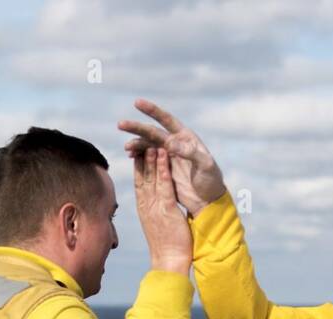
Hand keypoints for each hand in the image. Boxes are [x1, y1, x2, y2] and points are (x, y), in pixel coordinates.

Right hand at [119, 98, 226, 215]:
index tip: (137, 103)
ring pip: (147, 146)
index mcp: (186, 137)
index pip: (167, 120)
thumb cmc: (211, 180)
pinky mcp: (162, 169)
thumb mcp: (205, 165)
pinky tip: (131, 156)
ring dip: (136, 145)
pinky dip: (138, 157)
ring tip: (127, 148)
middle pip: (152, 132)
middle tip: (121, 124)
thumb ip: (189, 152)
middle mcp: (175, 143)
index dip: (152, 111)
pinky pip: (147, 160)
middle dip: (137, 128)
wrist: (208, 200)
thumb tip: (169, 142)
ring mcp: (167, 156)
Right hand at [133, 146, 191, 274]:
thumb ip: (154, 214)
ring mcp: (155, 207)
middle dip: (140, 157)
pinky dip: (163, 169)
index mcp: (144, 209)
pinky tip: (163, 155)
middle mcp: (147, 206)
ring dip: (151, 158)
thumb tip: (153, 209)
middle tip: (139, 140)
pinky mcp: (167, 210)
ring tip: (151, 141)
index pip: (139, 183)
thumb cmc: (165, 247)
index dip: (138, 167)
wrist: (169, 262)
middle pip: (141, 176)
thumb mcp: (156, 226)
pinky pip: (164, 185)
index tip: (137, 152)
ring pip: (151, 177)